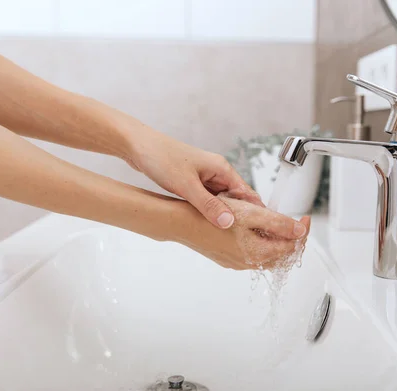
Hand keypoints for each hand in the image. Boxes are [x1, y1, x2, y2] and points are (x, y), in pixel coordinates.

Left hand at [127, 126, 262, 228]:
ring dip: (222, 215)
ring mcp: (204, 177)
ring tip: (228, 236)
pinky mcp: (192, 182)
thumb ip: (208, 205)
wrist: (137, 145)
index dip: (254, 211)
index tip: (259, 229)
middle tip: (243, 239)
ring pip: (220, 200)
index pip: (246, 193)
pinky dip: (209, 211)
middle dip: (239, 216)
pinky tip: (208, 225)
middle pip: (235, 198)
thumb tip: (229, 222)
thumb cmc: (161, 159)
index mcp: (221, 168)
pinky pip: (207, 200)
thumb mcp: (186, 186)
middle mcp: (216, 172)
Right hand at [176, 196, 310, 269]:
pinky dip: (259, 242)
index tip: (305, 219)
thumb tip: (299, 232)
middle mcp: (248, 263)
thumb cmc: (211, 218)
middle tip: (295, 222)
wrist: (181, 224)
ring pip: (265, 254)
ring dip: (275, 240)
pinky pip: (250, 253)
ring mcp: (236, 262)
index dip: (302, 232)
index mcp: (258, 254)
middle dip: (292, 239)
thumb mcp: (251, 215)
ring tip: (275, 222)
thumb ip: (278, 223)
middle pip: (281, 255)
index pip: (292, 248)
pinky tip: (254, 229)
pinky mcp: (227, 258)